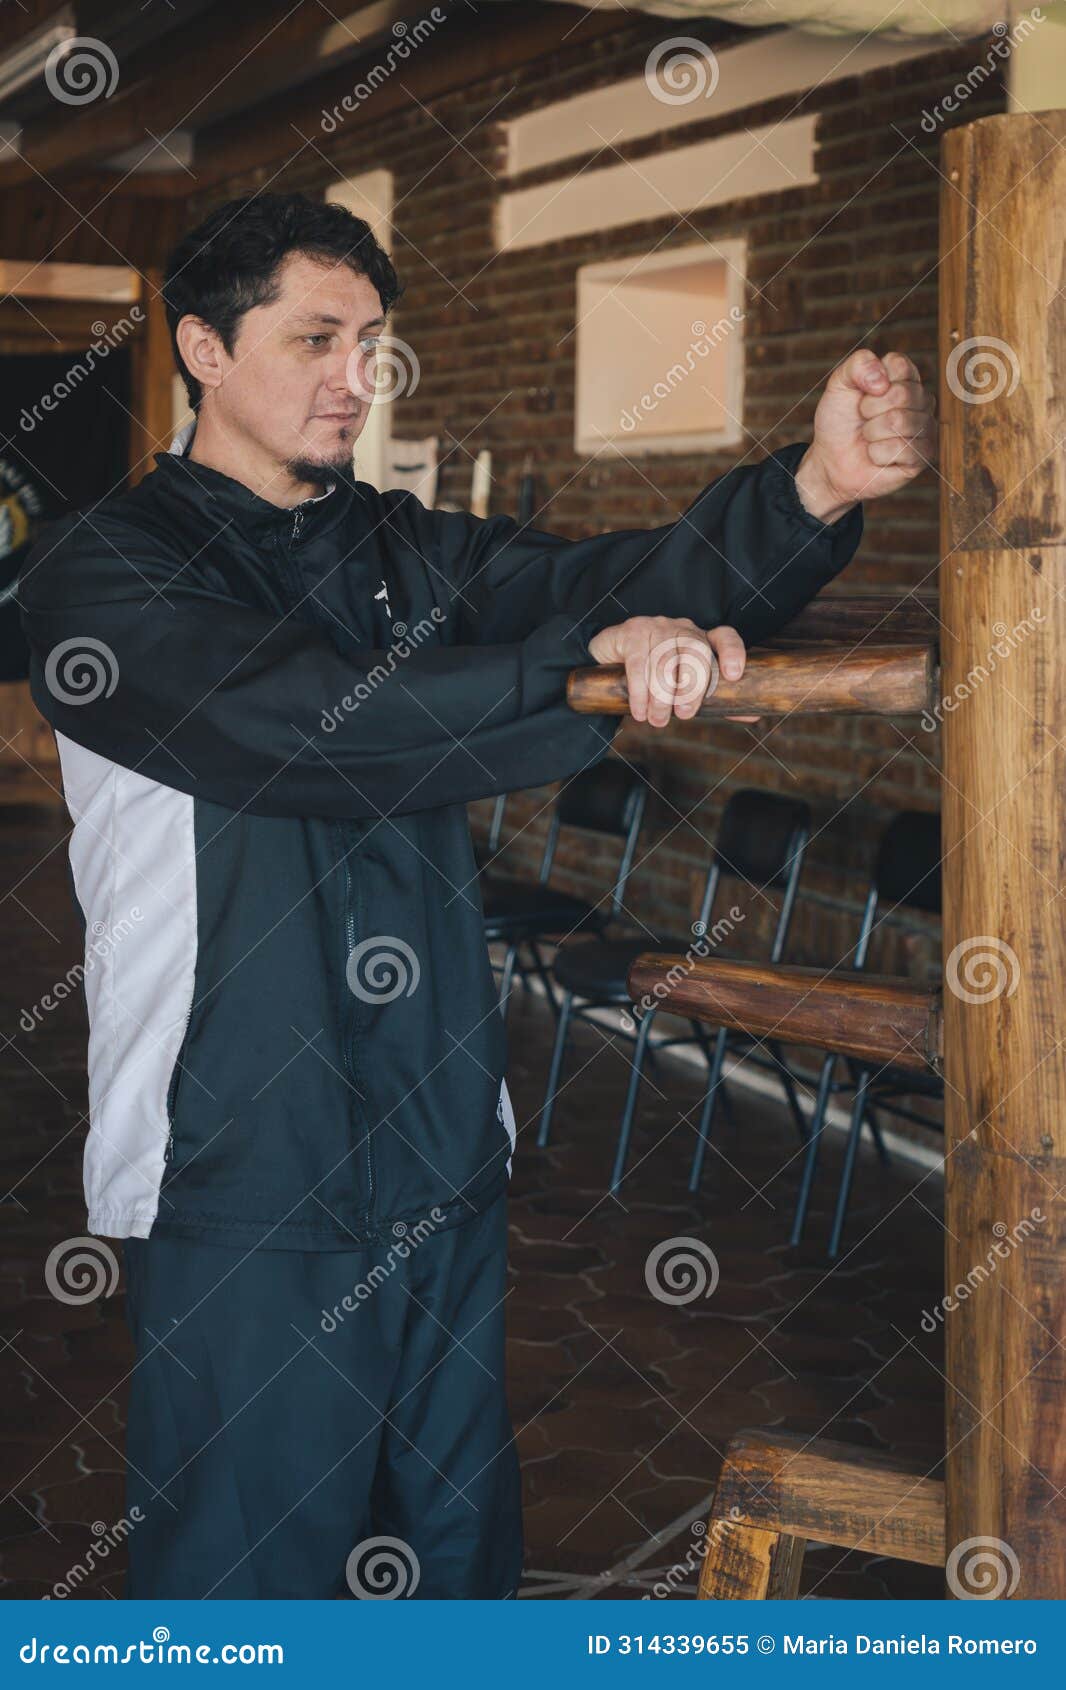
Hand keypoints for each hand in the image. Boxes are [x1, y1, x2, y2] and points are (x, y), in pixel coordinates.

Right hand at [586, 618, 757, 727]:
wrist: (611, 660)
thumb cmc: (657, 676)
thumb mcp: (687, 688)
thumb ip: (718, 700)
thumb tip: (754, 714)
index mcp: (702, 639)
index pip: (725, 636)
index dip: (732, 652)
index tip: (734, 674)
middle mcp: (683, 628)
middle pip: (695, 650)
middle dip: (691, 686)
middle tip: (684, 715)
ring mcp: (657, 626)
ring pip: (665, 660)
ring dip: (661, 696)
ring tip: (657, 720)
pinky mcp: (632, 631)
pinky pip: (638, 662)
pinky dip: (640, 691)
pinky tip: (639, 710)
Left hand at [795, 349, 936, 519]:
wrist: (830, 461)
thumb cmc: (839, 421)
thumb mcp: (840, 385)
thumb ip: (859, 365)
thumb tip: (882, 381)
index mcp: (905, 377)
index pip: (900, 365)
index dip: (871, 382)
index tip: (862, 395)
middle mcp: (921, 400)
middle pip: (901, 394)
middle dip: (869, 409)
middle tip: (863, 419)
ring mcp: (926, 427)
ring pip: (900, 421)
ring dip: (872, 432)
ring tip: (869, 437)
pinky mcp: (924, 455)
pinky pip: (902, 448)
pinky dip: (878, 454)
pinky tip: (876, 455)